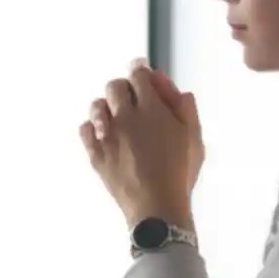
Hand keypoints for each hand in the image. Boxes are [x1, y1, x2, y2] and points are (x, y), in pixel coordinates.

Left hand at [79, 58, 203, 229]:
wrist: (156, 207)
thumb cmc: (179, 173)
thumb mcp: (194, 138)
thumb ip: (186, 109)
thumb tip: (178, 91)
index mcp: (152, 110)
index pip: (138, 74)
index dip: (140, 69)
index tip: (141, 72)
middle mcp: (126, 118)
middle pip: (114, 86)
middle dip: (124, 87)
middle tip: (132, 99)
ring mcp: (107, 136)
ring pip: (97, 106)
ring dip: (107, 107)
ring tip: (117, 118)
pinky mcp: (96, 154)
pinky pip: (85, 130)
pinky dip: (92, 127)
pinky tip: (103, 134)